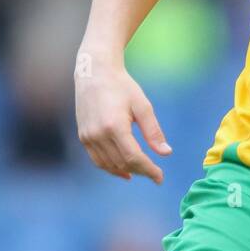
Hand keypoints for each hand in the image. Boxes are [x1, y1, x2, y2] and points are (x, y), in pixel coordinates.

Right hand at [75, 54, 171, 182]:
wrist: (95, 73)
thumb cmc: (122, 87)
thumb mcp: (143, 106)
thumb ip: (153, 132)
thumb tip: (166, 153)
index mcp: (115, 126)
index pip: (133, 157)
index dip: (149, 170)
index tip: (160, 178)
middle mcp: (98, 134)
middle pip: (122, 163)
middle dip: (140, 171)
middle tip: (155, 173)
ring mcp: (88, 137)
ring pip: (109, 165)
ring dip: (126, 171)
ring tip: (141, 171)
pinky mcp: (83, 136)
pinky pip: (97, 160)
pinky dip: (111, 168)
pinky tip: (124, 170)